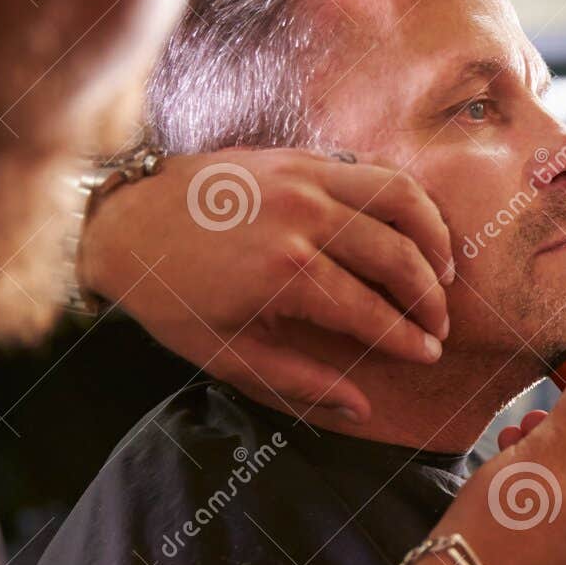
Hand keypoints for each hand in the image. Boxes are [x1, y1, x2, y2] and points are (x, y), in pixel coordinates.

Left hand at [78, 148, 454, 422]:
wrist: (121, 221)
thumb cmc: (170, 297)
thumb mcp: (227, 355)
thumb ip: (300, 381)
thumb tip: (361, 407)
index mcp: (285, 273)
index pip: (371, 311)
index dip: (408, 338)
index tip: (429, 355)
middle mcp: (303, 218)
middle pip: (397, 257)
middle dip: (429, 297)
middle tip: (439, 325)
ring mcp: (303, 178)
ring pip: (399, 199)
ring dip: (432, 236)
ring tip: (444, 270)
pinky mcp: (299, 157)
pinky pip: (371, 171)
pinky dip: (403, 198)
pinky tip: (411, 227)